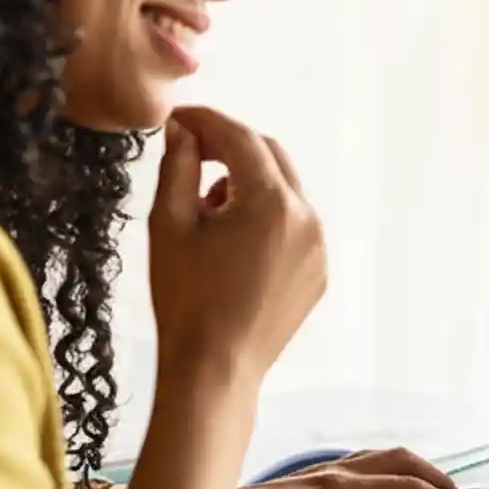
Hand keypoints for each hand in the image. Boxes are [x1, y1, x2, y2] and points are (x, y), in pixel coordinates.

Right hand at [149, 106, 325, 380]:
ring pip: (286, 192)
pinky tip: (232, 243)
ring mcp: (319, 247)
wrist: (216, 368)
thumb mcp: (169, 224)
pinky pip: (295, 227)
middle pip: (271, 157)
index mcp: (272, 203)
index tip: (179, 119)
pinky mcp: (319, 271)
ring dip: (249, 185)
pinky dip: (267, 218)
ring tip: (208, 211)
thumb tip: (182, 131)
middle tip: (191, 153)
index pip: (241, 138)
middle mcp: (308, 219)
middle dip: (231, 148)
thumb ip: (177, 166)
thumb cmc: (186, 299)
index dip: (206, 121)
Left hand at [223, 448, 483, 488]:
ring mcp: (323, 474)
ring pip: (387, 460)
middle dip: (442, 481)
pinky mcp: (312, 481)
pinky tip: (389, 484)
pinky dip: (394, 472)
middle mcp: (334, 473)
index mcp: (338, 488)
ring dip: (421, 473)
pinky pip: (368, 465)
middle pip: (405, 464)